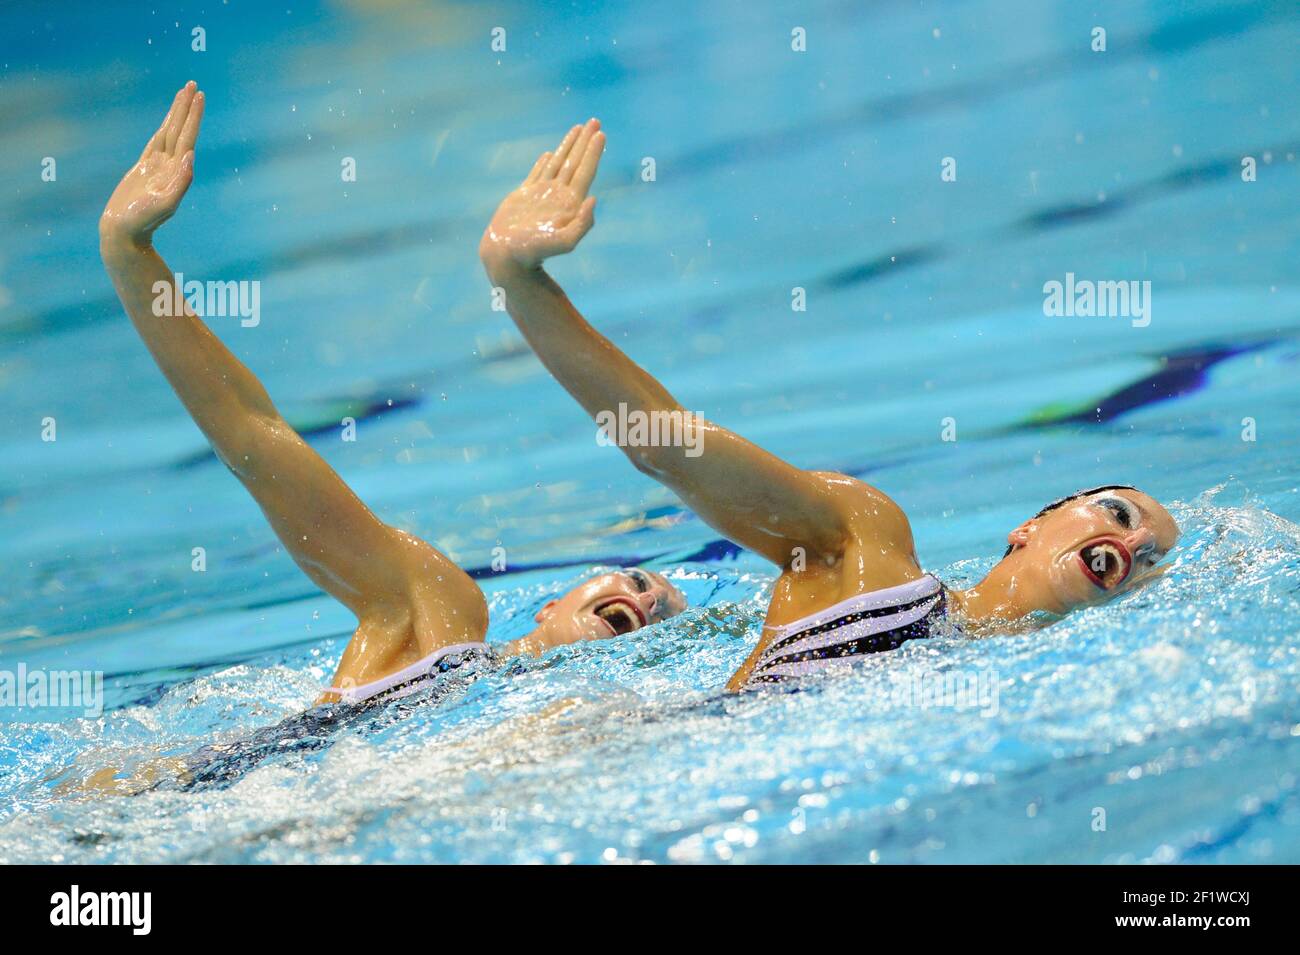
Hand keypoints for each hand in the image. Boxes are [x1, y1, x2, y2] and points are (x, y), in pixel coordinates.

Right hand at [100, 81, 204, 247]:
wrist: (124, 233)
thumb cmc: (143, 222)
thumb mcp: (165, 204)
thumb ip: (180, 182)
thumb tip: (191, 157)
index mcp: (177, 171)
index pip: (187, 137)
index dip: (193, 116)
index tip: (199, 96)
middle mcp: (170, 166)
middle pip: (180, 129)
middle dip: (187, 108)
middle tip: (193, 85)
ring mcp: (158, 167)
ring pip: (169, 133)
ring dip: (176, 114)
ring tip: (184, 94)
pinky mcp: (144, 169)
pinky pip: (156, 143)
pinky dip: (163, 129)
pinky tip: (168, 121)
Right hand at [480, 118, 603, 273]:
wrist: (508, 256)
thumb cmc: (535, 251)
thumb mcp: (564, 242)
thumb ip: (583, 224)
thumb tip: (594, 200)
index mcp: (570, 203)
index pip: (585, 172)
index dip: (594, 152)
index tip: (600, 134)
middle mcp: (558, 195)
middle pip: (576, 162)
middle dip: (585, 141)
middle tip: (595, 121)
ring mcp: (542, 194)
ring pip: (559, 163)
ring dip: (569, 145)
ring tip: (578, 128)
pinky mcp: (524, 196)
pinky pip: (538, 173)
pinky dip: (545, 162)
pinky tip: (551, 154)